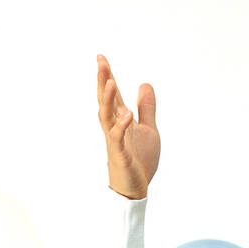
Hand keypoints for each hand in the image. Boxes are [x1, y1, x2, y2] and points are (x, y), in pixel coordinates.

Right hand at [97, 53, 159, 198]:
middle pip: (106, 101)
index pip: (113, 95)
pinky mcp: (120, 155)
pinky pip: (117, 139)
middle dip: (103, 82)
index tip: (101, 57)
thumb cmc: (139, 160)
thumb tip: (145, 83)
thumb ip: (147, 107)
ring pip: (107, 117)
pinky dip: (121, 126)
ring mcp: (115, 141)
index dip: (107, 76)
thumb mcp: (148, 129)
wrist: (135, 190)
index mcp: (121, 120)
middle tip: (100, 61)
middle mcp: (115, 128)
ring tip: (109, 81)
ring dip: (107, 100)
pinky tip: (127, 113)